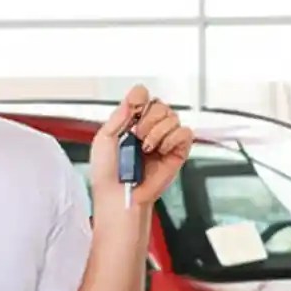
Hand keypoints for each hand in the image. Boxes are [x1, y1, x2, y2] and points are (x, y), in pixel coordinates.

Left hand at [90, 84, 193, 206]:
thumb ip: (119, 116)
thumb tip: (132, 98)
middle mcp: (148, 128)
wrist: (119, 194)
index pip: (142, 96)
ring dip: (158, 130)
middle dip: (148, 118)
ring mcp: (164, 139)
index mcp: (130, 121)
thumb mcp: (104, 139)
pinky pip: (185, 132)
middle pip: (159, 104)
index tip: (132, 112)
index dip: (139, 100)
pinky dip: (173, 138)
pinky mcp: (177, 151)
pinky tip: (161, 149)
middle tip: (137, 136)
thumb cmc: (107, 172)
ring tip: (146, 148)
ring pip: (173, 116)